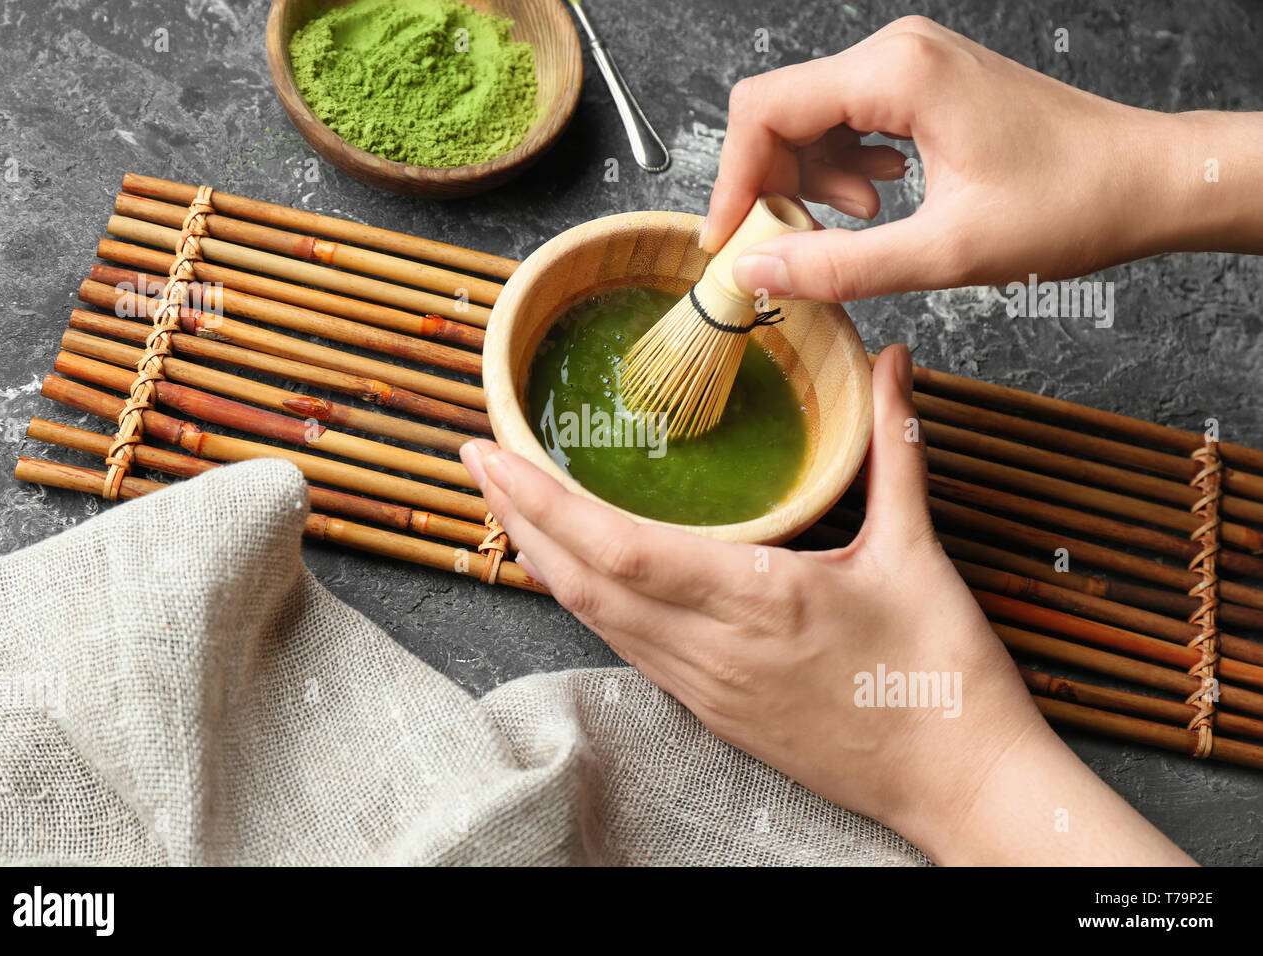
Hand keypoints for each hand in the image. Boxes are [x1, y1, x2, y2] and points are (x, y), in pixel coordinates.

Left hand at [461, 345, 1193, 863]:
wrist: (958, 784)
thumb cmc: (943, 676)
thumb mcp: (919, 553)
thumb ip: (895, 447)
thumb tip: (892, 360)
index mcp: (758, 600)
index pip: (619, 548)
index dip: (544, 502)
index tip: (495, 453)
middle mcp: (711, 650)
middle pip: (582, 583)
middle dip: (518, 519)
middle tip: (478, 460)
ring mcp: (703, 687)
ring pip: (593, 620)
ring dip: (543, 560)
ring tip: (511, 505)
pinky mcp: (709, 709)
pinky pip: (624, 646)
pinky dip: (584, 601)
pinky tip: (572, 571)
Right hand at [702, 16, 1262, 301]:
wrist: (1143, 181)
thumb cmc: (1068, 205)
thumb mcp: (944, 253)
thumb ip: (839, 266)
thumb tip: (756, 273)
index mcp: (896, 74)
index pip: (765, 111)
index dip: (733, 181)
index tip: (726, 244)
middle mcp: (896, 54)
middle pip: (782, 114)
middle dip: (776, 187)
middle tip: (796, 249)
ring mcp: (910, 66)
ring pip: (813, 122)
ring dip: (815, 184)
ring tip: (864, 226)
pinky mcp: (923, 87)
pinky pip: (849, 123)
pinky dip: (846, 172)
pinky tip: (884, 206)